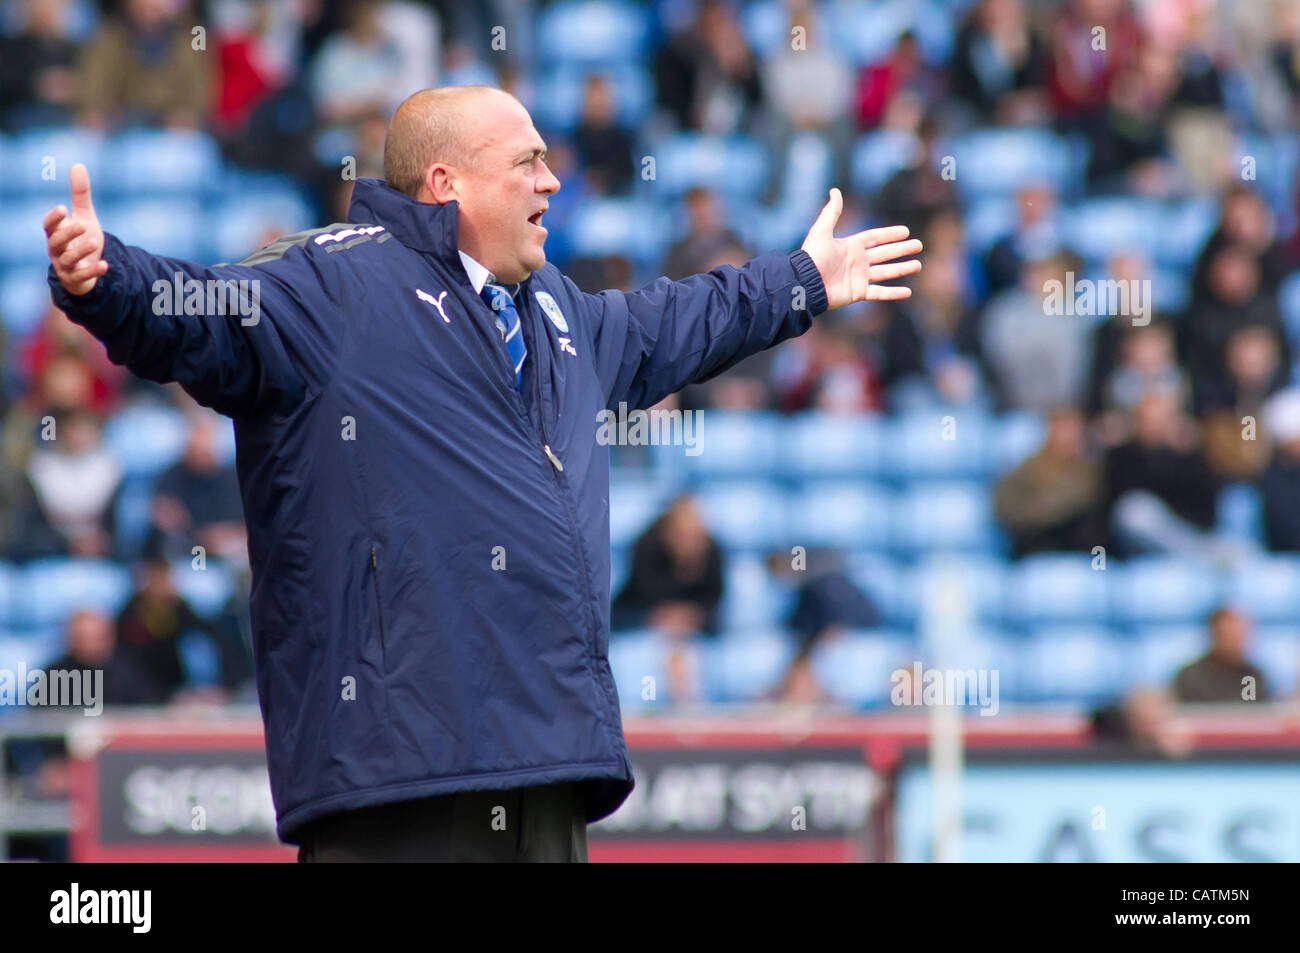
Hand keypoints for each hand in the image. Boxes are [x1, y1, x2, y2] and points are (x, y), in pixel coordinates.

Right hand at [44, 162, 106, 295]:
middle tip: (82, 224)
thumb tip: (78, 165)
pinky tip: (105, 265)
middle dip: (68, 233)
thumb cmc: (80, 239)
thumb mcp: (83, 216)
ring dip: (81, 251)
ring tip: (94, 241)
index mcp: (56, 234)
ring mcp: (65, 266)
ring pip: (68, 259)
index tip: (63, 207)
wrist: (86, 268)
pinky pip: (82, 276)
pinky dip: (93, 271)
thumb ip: (80, 195)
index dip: (54, 218)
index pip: (49, 226)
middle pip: (57, 242)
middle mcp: (57, 250)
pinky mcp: (76, 279)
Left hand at [800, 188, 922, 309]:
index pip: (875, 238)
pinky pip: (880, 293)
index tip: (906, 231)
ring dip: (902, 269)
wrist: (806, 283)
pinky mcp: (858, 293)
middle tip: (918, 245)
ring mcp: (859, 278)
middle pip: (885, 254)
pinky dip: (893, 293)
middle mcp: (857, 262)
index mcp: (851, 246)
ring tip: (918, 265)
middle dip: (902, 250)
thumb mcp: (821, 231)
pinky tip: (907, 292)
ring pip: (886, 272)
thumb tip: (835, 190)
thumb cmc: (812, 257)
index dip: (890, 234)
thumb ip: (831, 212)